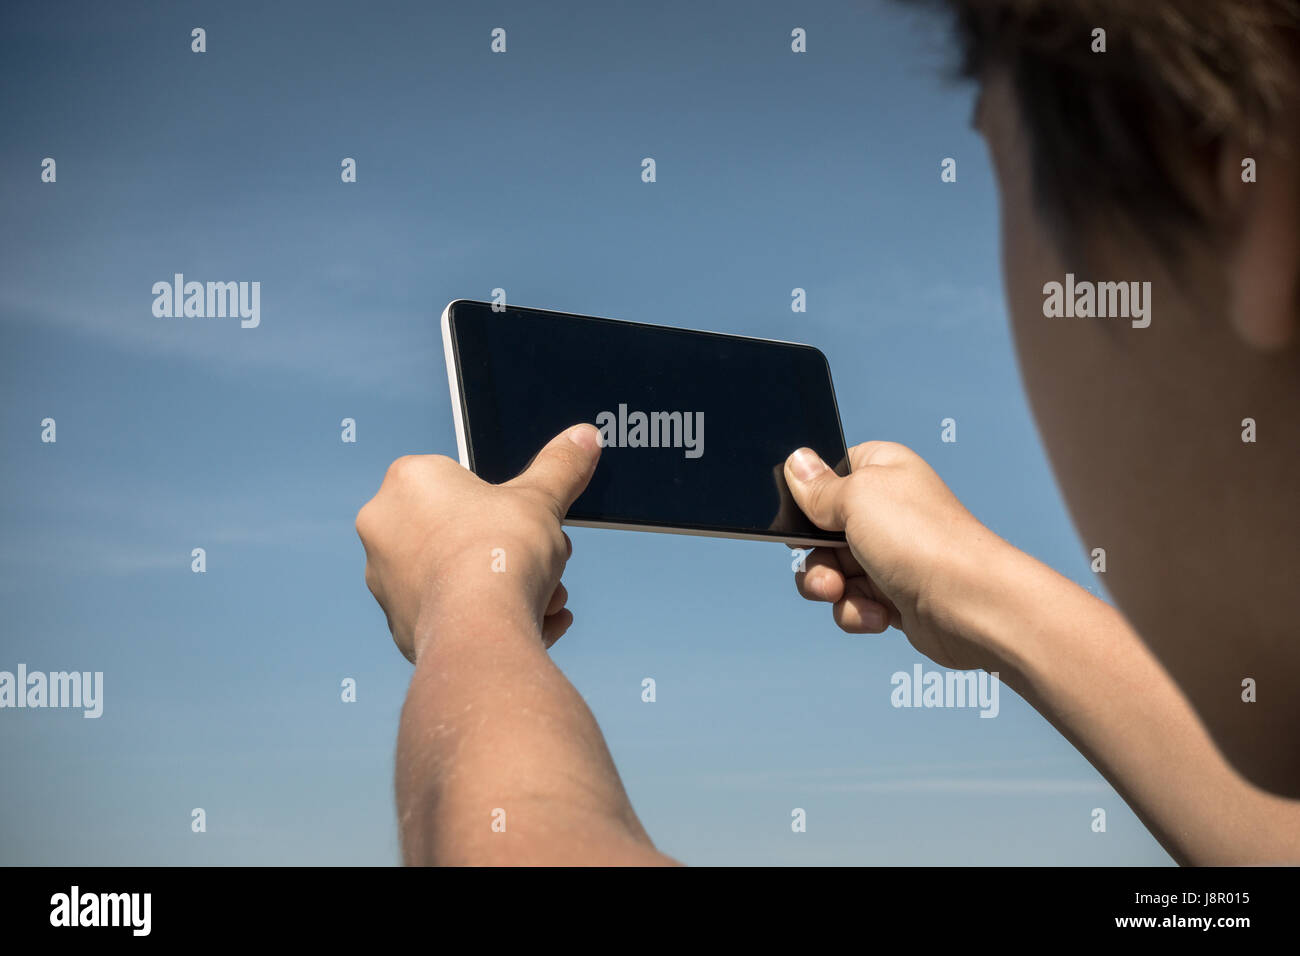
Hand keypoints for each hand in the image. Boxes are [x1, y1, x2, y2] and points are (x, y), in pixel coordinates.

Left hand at [356, 423, 601, 661]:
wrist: (478, 633)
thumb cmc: (499, 553)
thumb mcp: (541, 499)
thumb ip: (560, 466)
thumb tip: (584, 435)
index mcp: (409, 482)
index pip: (463, 481)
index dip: (506, 504)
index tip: (529, 523)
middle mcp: (384, 527)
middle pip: (466, 532)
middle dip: (514, 551)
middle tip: (544, 563)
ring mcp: (386, 580)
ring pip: (460, 576)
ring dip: (508, 587)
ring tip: (544, 600)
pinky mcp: (399, 624)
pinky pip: (454, 615)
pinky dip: (488, 618)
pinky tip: (531, 624)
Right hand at [784, 441, 1013, 671]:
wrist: (969, 605)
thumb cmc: (920, 540)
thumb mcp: (856, 496)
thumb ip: (818, 486)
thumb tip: (795, 462)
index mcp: (882, 471)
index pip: (829, 473)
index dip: (809, 497)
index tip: (800, 517)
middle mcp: (887, 510)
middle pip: (821, 531)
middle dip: (815, 557)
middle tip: (826, 570)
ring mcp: (891, 555)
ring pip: (831, 572)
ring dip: (829, 588)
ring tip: (843, 595)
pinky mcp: (895, 595)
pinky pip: (853, 602)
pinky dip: (857, 611)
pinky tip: (879, 615)